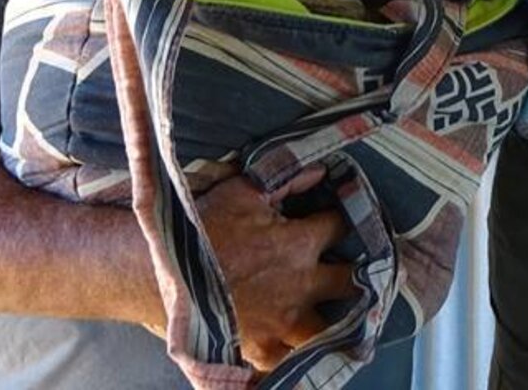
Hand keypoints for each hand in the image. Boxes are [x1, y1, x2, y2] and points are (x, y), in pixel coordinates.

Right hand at [197, 167, 353, 371]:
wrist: (161, 276)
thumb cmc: (202, 229)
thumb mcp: (242, 191)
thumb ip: (285, 179)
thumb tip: (319, 170)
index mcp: (298, 243)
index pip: (341, 227)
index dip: (346, 217)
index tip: (346, 216)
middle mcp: (300, 286)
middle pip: (351, 281)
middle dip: (360, 271)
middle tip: (366, 267)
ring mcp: (283, 322)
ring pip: (332, 327)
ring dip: (341, 317)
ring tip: (347, 311)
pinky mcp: (264, 348)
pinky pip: (296, 358)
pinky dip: (305, 351)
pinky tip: (312, 346)